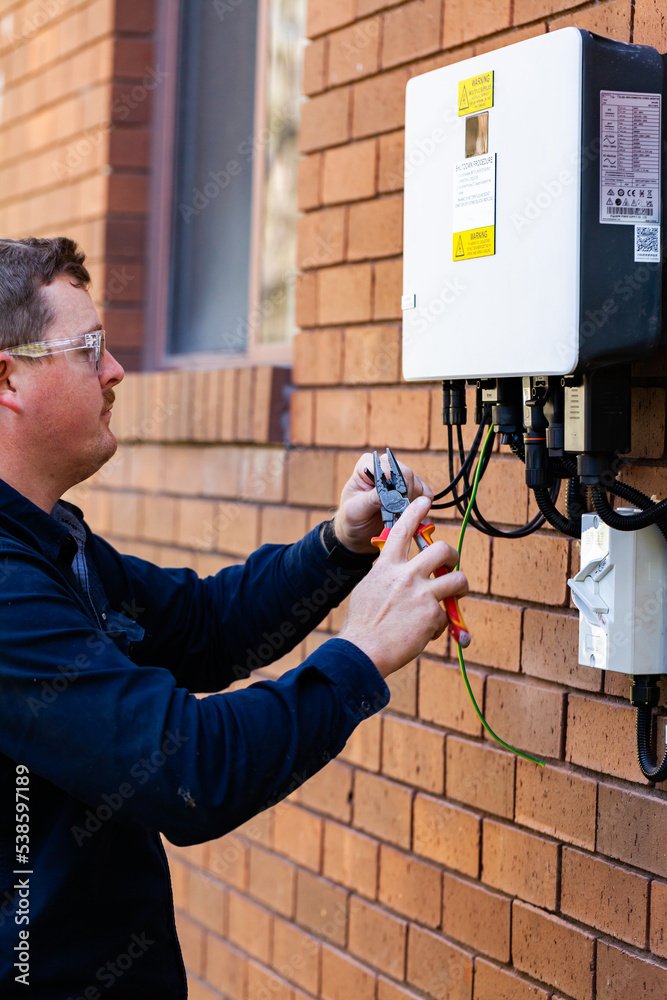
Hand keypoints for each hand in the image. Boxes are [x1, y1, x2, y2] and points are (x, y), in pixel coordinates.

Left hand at [332, 452, 431, 553]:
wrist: (359, 534)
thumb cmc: (352, 519)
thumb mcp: (355, 509)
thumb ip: (371, 499)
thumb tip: (390, 493)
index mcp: (368, 465)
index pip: (388, 465)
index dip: (393, 483)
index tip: (391, 502)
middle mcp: (386, 468)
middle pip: (407, 474)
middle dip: (403, 496)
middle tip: (395, 513)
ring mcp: (401, 479)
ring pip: (418, 485)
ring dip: (412, 503)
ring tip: (398, 516)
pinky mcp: (413, 491)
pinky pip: (426, 494)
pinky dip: (421, 507)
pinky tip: (408, 515)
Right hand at [337, 496, 467, 677]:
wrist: (363, 650)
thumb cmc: (363, 623)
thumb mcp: (368, 588)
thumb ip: (386, 574)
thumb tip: (399, 570)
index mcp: (386, 566)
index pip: (402, 530)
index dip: (415, 511)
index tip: (424, 500)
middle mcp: (406, 574)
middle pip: (442, 550)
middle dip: (452, 555)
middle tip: (452, 564)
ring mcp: (421, 594)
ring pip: (458, 579)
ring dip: (460, 587)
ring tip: (455, 595)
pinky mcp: (433, 615)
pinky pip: (446, 615)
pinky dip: (439, 625)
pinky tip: (425, 633)